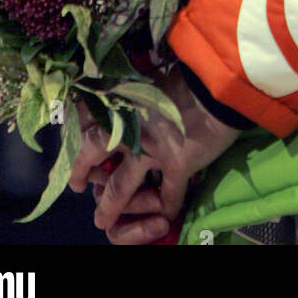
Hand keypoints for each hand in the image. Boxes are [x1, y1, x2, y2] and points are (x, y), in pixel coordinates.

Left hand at [68, 66, 242, 244]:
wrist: (221, 82)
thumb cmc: (189, 76)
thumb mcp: (151, 81)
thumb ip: (133, 95)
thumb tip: (122, 106)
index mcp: (121, 100)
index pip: (83, 120)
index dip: (77, 137)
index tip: (77, 146)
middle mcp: (129, 125)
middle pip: (90, 153)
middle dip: (80, 172)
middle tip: (79, 185)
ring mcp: (150, 148)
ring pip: (118, 187)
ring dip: (109, 208)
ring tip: (102, 221)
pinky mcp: (176, 164)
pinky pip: (167, 197)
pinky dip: (166, 209)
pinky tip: (165, 218)